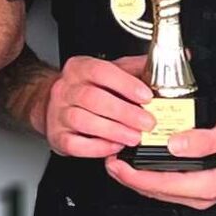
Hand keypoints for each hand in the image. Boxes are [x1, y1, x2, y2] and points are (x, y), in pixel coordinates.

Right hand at [40, 54, 155, 157]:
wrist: (54, 103)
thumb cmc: (88, 88)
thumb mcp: (109, 71)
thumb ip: (133, 69)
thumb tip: (161, 68)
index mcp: (79, 68)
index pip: (100, 71)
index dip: (125, 84)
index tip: (147, 96)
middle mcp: (65, 89)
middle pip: (92, 98)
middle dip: (124, 112)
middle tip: (147, 123)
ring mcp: (58, 113)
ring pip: (83, 121)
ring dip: (113, 131)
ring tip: (135, 137)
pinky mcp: (58, 136)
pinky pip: (75, 144)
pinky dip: (98, 147)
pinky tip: (115, 146)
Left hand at [105, 110, 215, 208]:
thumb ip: (203, 140)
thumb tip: (174, 144)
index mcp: (208, 185)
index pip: (160, 184)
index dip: (132, 175)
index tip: (114, 161)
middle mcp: (202, 195)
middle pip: (155, 191)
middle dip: (128, 177)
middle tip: (107, 158)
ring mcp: (201, 192)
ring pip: (160, 190)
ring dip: (137, 177)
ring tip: (117, 160)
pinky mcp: (201, 185)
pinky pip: (169, 184)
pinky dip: (151, 175)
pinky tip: (141, 162)